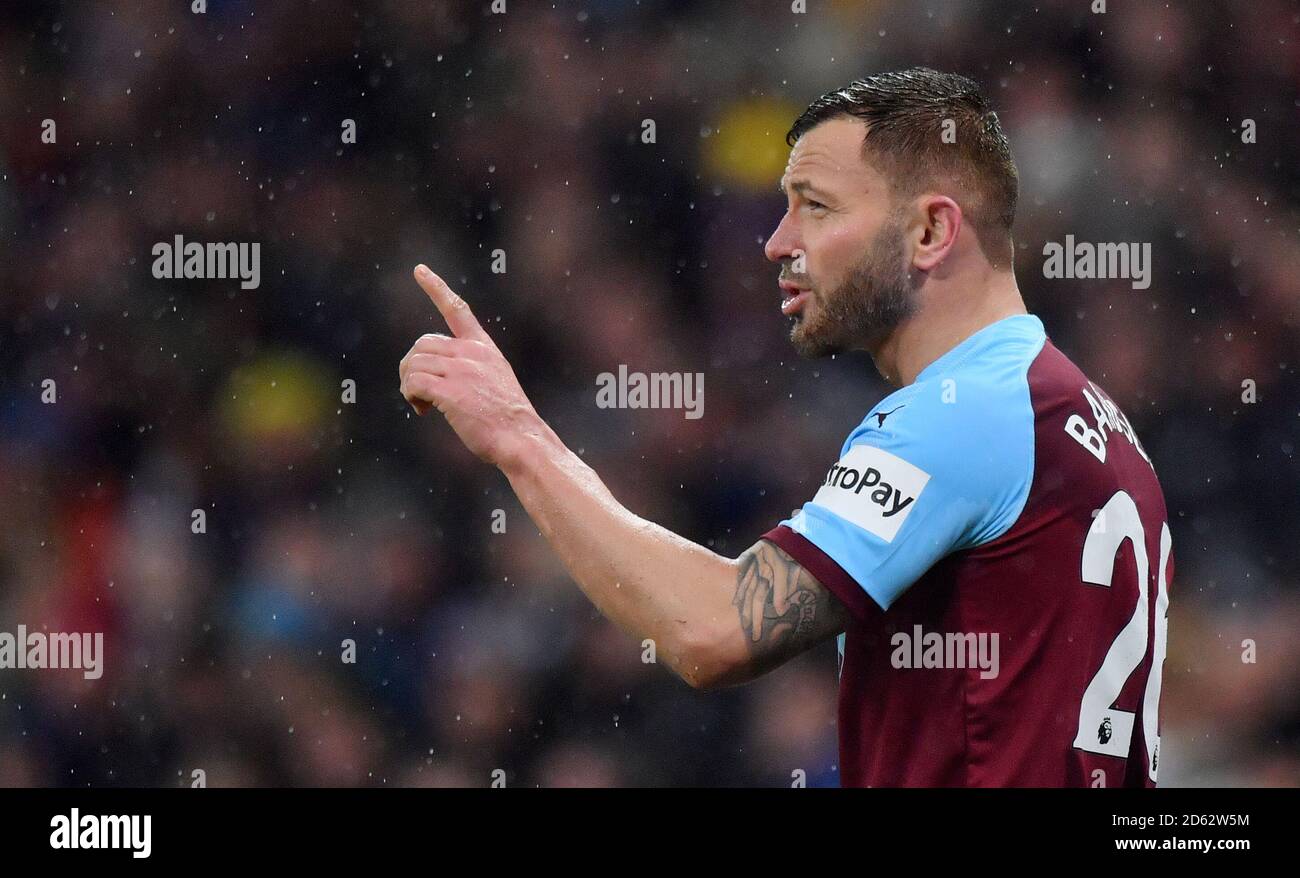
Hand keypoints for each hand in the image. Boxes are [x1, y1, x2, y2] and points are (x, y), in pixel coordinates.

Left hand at [399, 264, 541, 466]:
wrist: (521, 438)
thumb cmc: (508, 421)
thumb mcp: (495, 382)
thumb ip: (470, 370)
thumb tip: (434, 378)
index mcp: (484, 348)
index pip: (458, 309)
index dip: (436, 288)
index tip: (419, 270)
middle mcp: (472, 353)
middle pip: (422, 344)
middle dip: (412, 367)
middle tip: (419, 393)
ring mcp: (461, 371)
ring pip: (413, 363)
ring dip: (409, 385)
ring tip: (422, 405)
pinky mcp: (450, 391)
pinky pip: (413, 382)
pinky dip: (410, 396)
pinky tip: (423, 410)